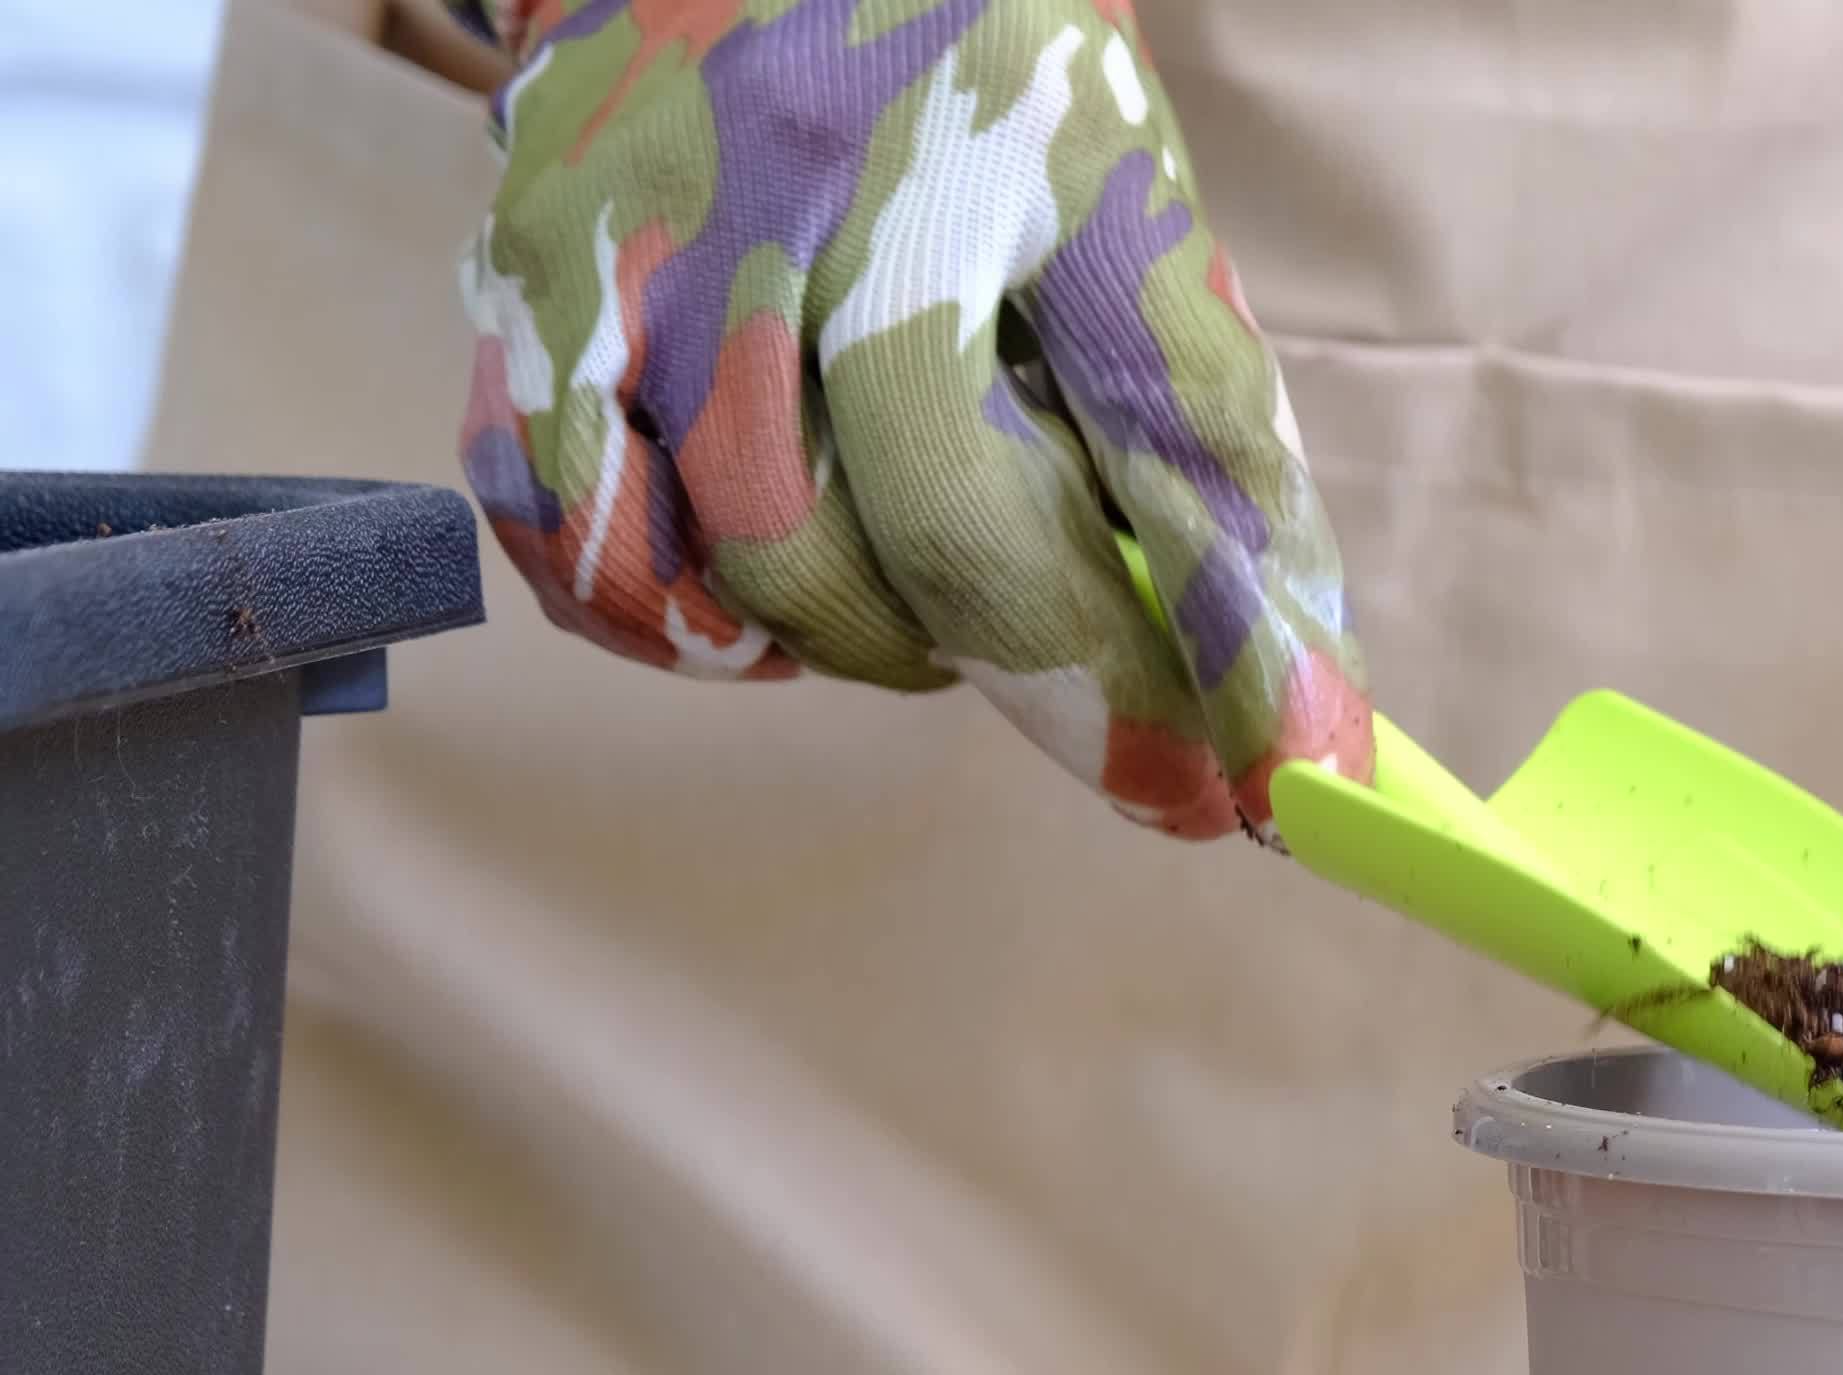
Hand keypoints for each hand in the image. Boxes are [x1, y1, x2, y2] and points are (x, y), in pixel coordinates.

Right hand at [448, 0, 1367, 837]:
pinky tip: (759, 596)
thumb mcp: (1118, 192)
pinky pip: (578, 531)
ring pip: (747, 556)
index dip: (1218, 647)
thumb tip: (1279, 677)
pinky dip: (676, 617)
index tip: (1274, 794)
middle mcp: (832, 189)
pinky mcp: (524, 273)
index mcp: (1029, 152)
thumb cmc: (965, 59)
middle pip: (939, 524)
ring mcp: (657, 234)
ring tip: (926, 614)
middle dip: (1039, 676)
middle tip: (1101, 716)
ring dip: (859, 642)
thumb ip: (1192, 419)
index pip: (1159, 433)